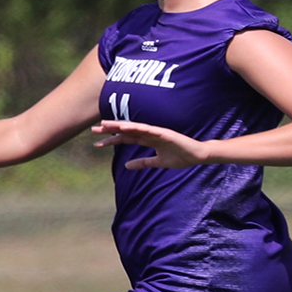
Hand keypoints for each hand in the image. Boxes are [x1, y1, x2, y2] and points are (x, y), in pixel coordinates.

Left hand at [92, 120, 208, 169]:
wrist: (197, 155)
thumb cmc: (180, 157)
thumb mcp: (158, 162)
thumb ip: (143, 163)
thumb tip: (126, 166)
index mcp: (147, 140)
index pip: (126, 139)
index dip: (112, 140)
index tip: (98, 143)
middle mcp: (149, 134)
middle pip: (126, 131)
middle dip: (110, 130)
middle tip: (94, 130)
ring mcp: (156, 132)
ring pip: (133, 127)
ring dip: (119, 125)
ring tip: (105, 125)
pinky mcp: (163, 133)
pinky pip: (147, 129)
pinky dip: (135, 127)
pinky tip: (124, 127)